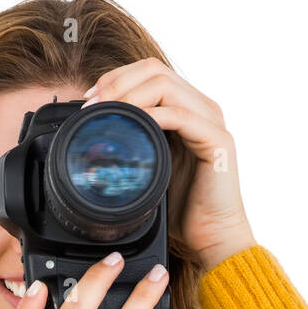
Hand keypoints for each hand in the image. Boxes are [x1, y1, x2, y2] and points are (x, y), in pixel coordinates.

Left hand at [81, 59, 256, 270]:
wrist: (211, 239)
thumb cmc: (183, 210)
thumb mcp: (150, 168)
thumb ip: (135, 144)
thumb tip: (97, 132)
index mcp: (187, 110)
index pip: (150, 72)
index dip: (117, 77)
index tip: (90, 99)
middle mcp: (202, 109)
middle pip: (155, 70)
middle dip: (117, 82)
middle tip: (92, 105)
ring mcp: (211, 122)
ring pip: (165, 85)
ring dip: (128, 95)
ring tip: (106, 113)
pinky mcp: (217, 141)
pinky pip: (179, 115)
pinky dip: (151, 116)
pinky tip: (132, 127)